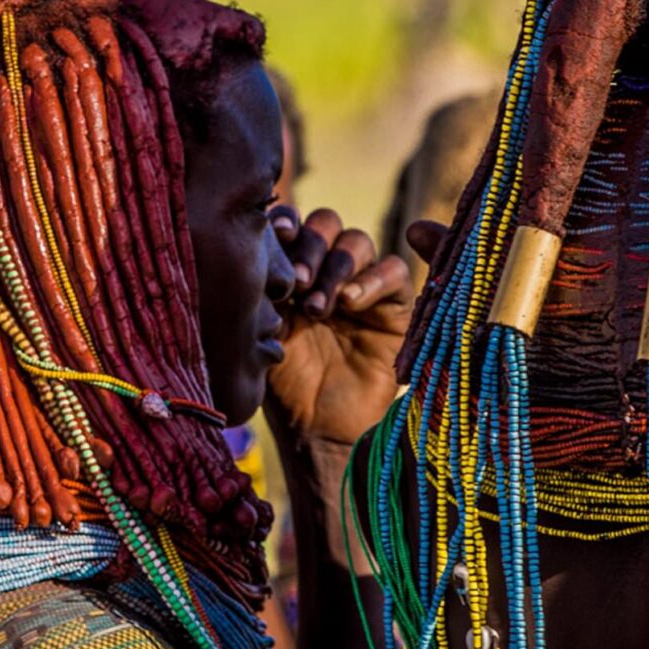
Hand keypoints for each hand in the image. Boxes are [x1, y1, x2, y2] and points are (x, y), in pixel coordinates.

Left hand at [263, 207, 431, 447]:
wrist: (318, 428)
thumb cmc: (284, 382)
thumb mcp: (264, 330)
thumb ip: (264, 288)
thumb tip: (254, 247)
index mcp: (291, 267)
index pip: (293, 224)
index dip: (286, 220)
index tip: (275, 234)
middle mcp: (327, 269)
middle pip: (326, 224)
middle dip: (309, 246)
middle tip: (293, 283)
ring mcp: (361, 284)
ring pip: (357, 242)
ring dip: (335, 267)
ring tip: (317, 307)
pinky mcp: (394, 306)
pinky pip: (393, 272)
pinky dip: (373, 280)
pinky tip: (350, 303)